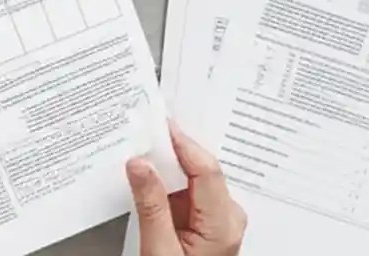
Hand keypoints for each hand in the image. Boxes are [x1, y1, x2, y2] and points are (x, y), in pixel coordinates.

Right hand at [126, 122, 246, 255]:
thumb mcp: (158, 249)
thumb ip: (150, 205)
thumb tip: (140, 165)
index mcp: (223, 224)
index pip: (205, 169)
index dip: (182, 142)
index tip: (159, 125)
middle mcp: (228, 218)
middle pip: (201, 170)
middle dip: (172, 151)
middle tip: (144, 132)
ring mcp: (220, 220)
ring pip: (194, 179)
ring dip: (168, 166)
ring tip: (142, 152)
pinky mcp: (208, 222)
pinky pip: (189, 192)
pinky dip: (169, 183)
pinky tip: (149, 178)